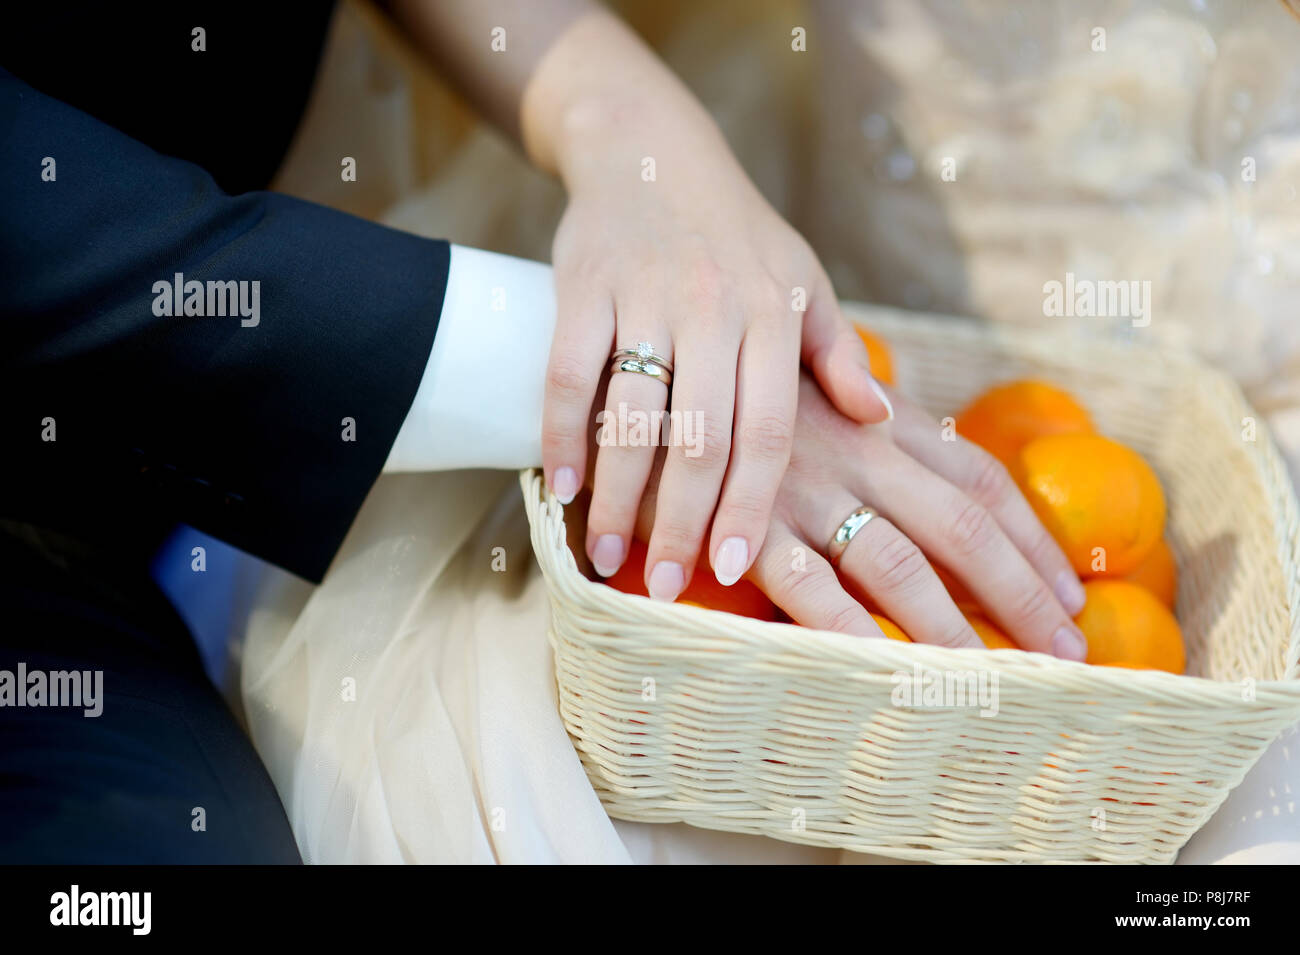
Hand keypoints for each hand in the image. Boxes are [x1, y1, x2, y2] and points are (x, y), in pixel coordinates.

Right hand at [525, 13, 889, 602]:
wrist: (652, 153)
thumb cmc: (738, 234)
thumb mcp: (803, 280)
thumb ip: (838, 353)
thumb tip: (881, 419)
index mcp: (773, 314)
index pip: (766, 431)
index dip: (748, 506)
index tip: (733, 571)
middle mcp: (712, 308)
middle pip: (698, 438)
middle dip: (681, 522)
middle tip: (665, 586)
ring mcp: (643, 297)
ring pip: (629, 416)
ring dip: (616, 495)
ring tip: (607, 556)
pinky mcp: (583, 287)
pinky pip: (566, 374)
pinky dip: (560, 435)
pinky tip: (561, 489)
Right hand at [635, 375, 1088, 656]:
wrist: (648, 303)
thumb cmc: (728, 343)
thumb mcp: (802, 353)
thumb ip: (853, 387)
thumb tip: (894, 410)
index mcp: (877, 418)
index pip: (979, 482)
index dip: (1031, 541)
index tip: (1070, 593)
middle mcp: (855, 451)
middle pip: (959, 530)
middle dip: (1018, 595)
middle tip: (1069, 657)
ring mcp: (800, 485)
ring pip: (892, 563)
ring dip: (946, 626)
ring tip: (990, 682)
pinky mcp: (740, 514)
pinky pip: (798, 581)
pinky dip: (833, 625)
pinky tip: (870, 669)